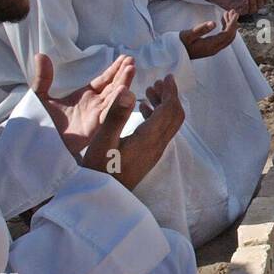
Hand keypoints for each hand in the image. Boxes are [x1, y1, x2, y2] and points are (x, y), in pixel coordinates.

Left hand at [31, 53, 135, 158]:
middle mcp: (94, 105)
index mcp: (84, 96)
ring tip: (131, 69)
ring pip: (115, 97)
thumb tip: (40, 55)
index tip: (125, 59)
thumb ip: (43, 77)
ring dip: (124, 83)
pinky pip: (110, 113)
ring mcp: (96, 116)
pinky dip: (117, 103)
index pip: (104, 80)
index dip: (114, 69)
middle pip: (113, 86)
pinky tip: (124, 91)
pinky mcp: (95, 127)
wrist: (37, 143)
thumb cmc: (39, 123)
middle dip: (123, 73)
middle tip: (132, 61)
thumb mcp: (40, 96)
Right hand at [100, 76, 184, 190]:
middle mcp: (157, 145)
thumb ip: (115, 116)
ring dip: (164, 105)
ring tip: (149, 91)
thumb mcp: (102, 141)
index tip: (166, 77)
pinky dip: (156, 116)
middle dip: (171, 96)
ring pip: (169, 123)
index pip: (169, 110)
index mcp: (148, 138)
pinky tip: (142, 109)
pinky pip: (161, 131)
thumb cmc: (98, 169)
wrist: (103, 197)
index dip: (170, 91)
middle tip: (159, 82)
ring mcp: (154, 151)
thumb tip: (129, 91)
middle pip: (175, 116)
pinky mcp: (149, 155)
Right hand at [179, 9, 239, 58]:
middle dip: (233, 24)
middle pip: (230, 37)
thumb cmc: (178, 43)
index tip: (234, 13)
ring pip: (227, 37)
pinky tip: (222, 20)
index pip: (227, 34)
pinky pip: (222, 38)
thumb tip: (213, 23)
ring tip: (227, 13)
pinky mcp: (210, 47)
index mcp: (210, 46)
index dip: (232, 24)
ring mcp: (213, 49)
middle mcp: (214, 49)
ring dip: (229, 25)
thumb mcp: (188, 34)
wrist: (173, 53)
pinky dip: (225, 28)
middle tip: (232, 11)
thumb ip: (201, 29)